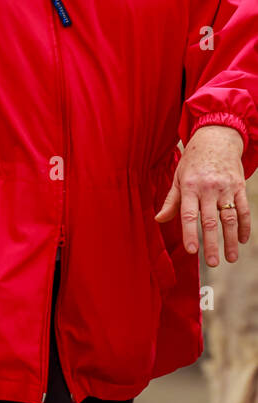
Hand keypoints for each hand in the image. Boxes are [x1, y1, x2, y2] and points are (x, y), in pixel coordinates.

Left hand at [155, 125, 248, 266]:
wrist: (217, 139)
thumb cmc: (193, 161)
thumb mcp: (178, 177)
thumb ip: (172, 201)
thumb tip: (159, 220)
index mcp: (190, 187)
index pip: (188, 215)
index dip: (189, 233)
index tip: (192, 251)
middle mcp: (208, 189)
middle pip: (210, 221)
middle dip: (211, 243)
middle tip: (212, 263)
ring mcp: (226, 189)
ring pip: (229, 219)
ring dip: (230, 240)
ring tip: (230, 258)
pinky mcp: (239, 188)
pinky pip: (243, 210)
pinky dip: (244, 226)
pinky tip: (242, 240)